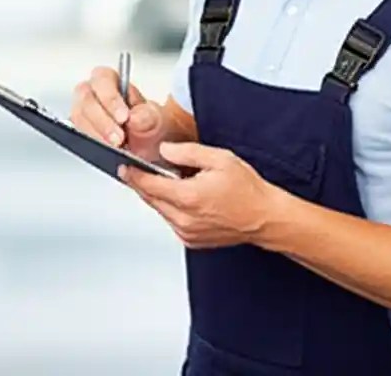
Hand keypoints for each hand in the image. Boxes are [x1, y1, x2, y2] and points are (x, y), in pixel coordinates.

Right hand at [71, 66, 166, 160]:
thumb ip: (147, 117)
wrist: (144, 142)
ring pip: (79, 118)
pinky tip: (106, 151)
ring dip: (97, 135)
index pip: (103, 80)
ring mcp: (83, 111)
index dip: (111, 99)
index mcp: (110, 80)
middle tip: (118, 138)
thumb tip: (135, 118)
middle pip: (86, 100)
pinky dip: (93, 144)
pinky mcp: (79, 129)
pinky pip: (79, 134)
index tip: (124, 118)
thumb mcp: (155, 118)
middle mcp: (92, 93)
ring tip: (115, 147)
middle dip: (103, 122)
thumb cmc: (147, 123)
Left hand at [118, 141, 283, 248]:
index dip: (133, 175)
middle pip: (150, 198)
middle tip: (140, 170)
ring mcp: (187, 232)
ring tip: (172, 182)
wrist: (266, 218)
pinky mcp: (191, 240)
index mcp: (188, 197)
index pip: (148, 185)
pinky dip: (171, 209)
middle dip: (144, 184)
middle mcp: (184, 218)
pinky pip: (171, 221)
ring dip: (159, 196)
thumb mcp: (219, 159)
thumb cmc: (248, 190)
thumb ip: (187, 152)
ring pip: (159, 210)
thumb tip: (165, 150)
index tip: (124, 167)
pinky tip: (185, 198)